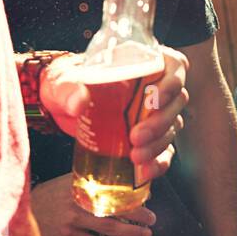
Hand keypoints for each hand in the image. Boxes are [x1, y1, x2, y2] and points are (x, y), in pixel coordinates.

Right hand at [30, 173, 155, 235]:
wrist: (21, 214)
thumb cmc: (48, 198)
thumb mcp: (66, 183)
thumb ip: (90, 184)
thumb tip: (123, 189)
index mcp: (81, 183)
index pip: (112, 187)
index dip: (132, 194)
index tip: (147, 198)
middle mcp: (78, 199)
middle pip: (115, 206)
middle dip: (137, 213)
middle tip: (152, 219)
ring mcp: (72, 218)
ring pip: (108, 226)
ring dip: (130, 231)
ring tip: (145, 235)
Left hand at [41, 47, 190, 183]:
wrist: (60, 108)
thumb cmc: (66, 85)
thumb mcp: (63, 82)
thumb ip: (69, 89)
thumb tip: (78, 103)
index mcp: (143, 63)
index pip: (174, 67)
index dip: (172, 82)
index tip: (155, 99)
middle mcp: (155, 87)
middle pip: (176, 102)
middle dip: (160, 122)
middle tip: (136, 136)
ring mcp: (154, 114)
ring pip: (172, 127)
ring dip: (158, 144)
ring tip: (135, 156)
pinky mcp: (148, 138)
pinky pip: (164, 151)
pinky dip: (158, 163)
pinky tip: (145, 172)